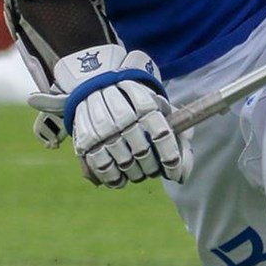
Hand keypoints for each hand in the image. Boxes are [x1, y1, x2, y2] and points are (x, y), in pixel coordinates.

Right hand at [26, 44, 190, 187]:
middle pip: (143, 153)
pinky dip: (114, 179)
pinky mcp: (84, 139)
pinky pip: (101, 168)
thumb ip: (180, 137)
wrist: (96, 86)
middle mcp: (121, 114)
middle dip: (152, 168)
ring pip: (123, 163)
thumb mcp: (160, 108)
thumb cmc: (135, 104)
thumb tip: (181, 176)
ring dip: (135, 175)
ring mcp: (100, 127)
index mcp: (144, 102)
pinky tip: (121, 178)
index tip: (173, 172)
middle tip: (153, 169)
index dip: (171, 159)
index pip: (162, 135)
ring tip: (139, 172)